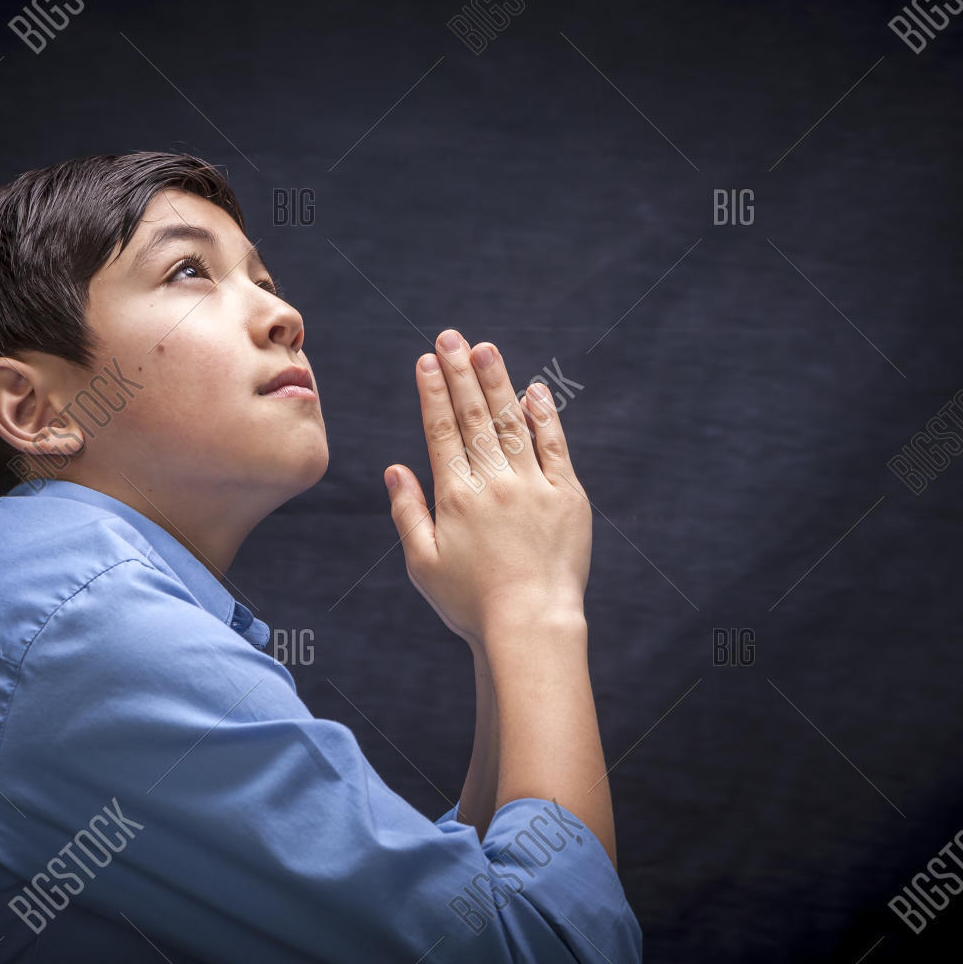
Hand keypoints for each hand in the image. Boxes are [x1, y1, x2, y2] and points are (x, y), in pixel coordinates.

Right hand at [384, 329, 591, 646]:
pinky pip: (554, 447)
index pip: (441, 430)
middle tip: (450, 337)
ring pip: (511, 423)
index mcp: (455, 497)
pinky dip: (543, 417)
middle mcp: (494, 483)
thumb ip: (407, 512)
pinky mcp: (568, 497)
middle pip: (474, 417)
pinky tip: (534, 391)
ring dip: (497, 382)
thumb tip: (395, 467)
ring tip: (485, 349)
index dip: (433, 392)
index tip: (427, 361)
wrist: (531, 625)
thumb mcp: (423, 563)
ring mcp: (534, 487)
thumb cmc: (471, 603)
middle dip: (460, 373)